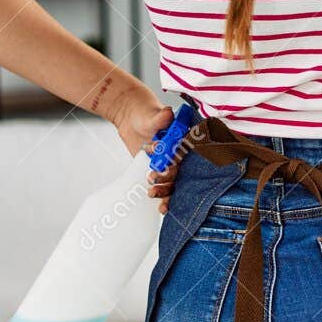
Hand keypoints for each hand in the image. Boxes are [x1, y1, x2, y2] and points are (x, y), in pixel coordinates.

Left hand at [106, 86, 177, 213]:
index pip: (190, 155)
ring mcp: (170, 165)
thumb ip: (161, 118)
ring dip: (165, 191)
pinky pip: (164, 186)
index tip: (173, 167)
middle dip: (168, 178)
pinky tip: (160, 208)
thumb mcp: (153, 116)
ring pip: (174, 182)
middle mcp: (180, 155)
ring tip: (152, 193)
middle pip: (181, 171)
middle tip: (154, 178)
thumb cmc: (146, 115)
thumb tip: (167, 113)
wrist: (132, 119)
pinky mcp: (159, 172)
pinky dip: (163, 197)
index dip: (182, 164)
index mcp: (184, 142)